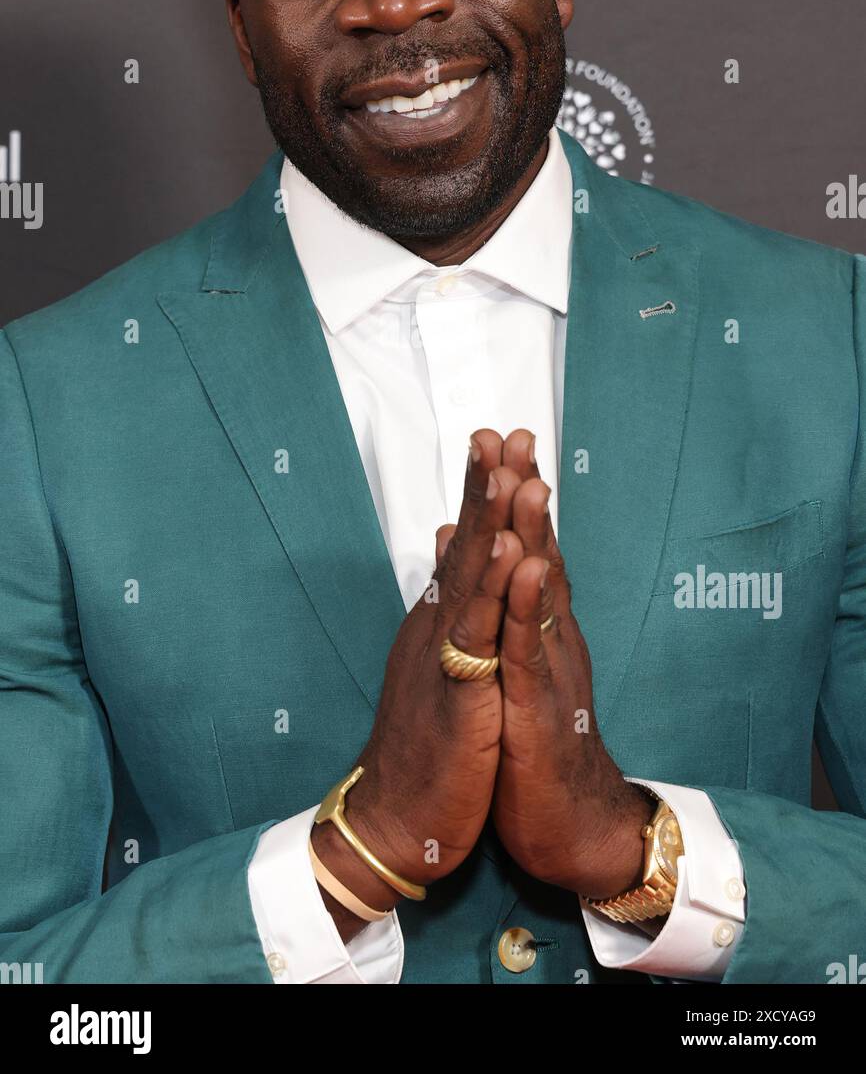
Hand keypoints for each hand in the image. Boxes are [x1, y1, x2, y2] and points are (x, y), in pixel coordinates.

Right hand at [313, 429, 523, 931]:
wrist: (397, 816)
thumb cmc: (423, 742)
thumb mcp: (436, 664)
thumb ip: (443, 602)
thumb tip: (443, 545)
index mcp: (440, 620)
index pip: (465, 544)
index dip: (482, 492)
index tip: (499, 440)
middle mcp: (438, 627)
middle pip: (464, 544)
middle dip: (485, 486)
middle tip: (502, 431)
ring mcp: (445, 656)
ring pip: (471, 577)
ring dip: (490, 520)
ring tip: (507, 468)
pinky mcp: (458, 693)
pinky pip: (479, 635)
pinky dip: (497, 591)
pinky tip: (513, 554)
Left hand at [492, 429, 653, 896]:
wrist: (571, 826)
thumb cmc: (536, 746)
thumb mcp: (516, 673)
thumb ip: (505, 616)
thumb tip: (480, 556)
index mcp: (536, 629)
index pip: (524, 548)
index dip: (513, 495)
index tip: (501, 439)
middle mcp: (548, 638)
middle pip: (536, 552)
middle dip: (524, 493)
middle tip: (516, 433)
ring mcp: (546, 669)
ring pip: (537, 591)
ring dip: (531, 533)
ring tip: (526, 478)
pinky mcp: (536, 708)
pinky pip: (528, 649)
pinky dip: (525, 605)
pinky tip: (524, 566)